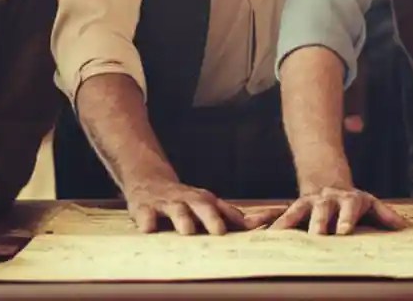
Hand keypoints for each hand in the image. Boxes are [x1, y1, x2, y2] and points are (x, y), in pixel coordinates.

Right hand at [123, 176, 256, 234]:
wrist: (148, 180)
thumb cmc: (184, 200)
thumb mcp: (207, 206)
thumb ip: (231, 217)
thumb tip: (260, 225)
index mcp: (207, 202)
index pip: (230, 212)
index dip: (247, 217)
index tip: (268, 221)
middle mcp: (190, 200)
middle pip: (203, 207)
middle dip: (212, 219)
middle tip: (219, 232)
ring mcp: (167, 204)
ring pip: (177, 210)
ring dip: (183, 220)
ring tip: (187, 231)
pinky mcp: (144, 208)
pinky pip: (145, 216)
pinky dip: (147, 223)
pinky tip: (148, 230)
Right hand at [270, 186, 408, 234]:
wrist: (327, 181)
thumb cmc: (352, 201)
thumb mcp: (370, 204)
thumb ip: (385, 214)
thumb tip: (404, 227)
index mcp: (349, 199)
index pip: (350, 207)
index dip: (347, 218)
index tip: (344, 231)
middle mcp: (328, 200)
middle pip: (324, 210)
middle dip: (319, 222)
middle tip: (316, 236)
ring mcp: (310, 202)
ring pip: (299, 210)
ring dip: (290, 221)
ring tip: (280, 235)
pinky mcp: (296, 207)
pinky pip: (283, 214)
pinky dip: (273, 222)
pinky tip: (263, 233)